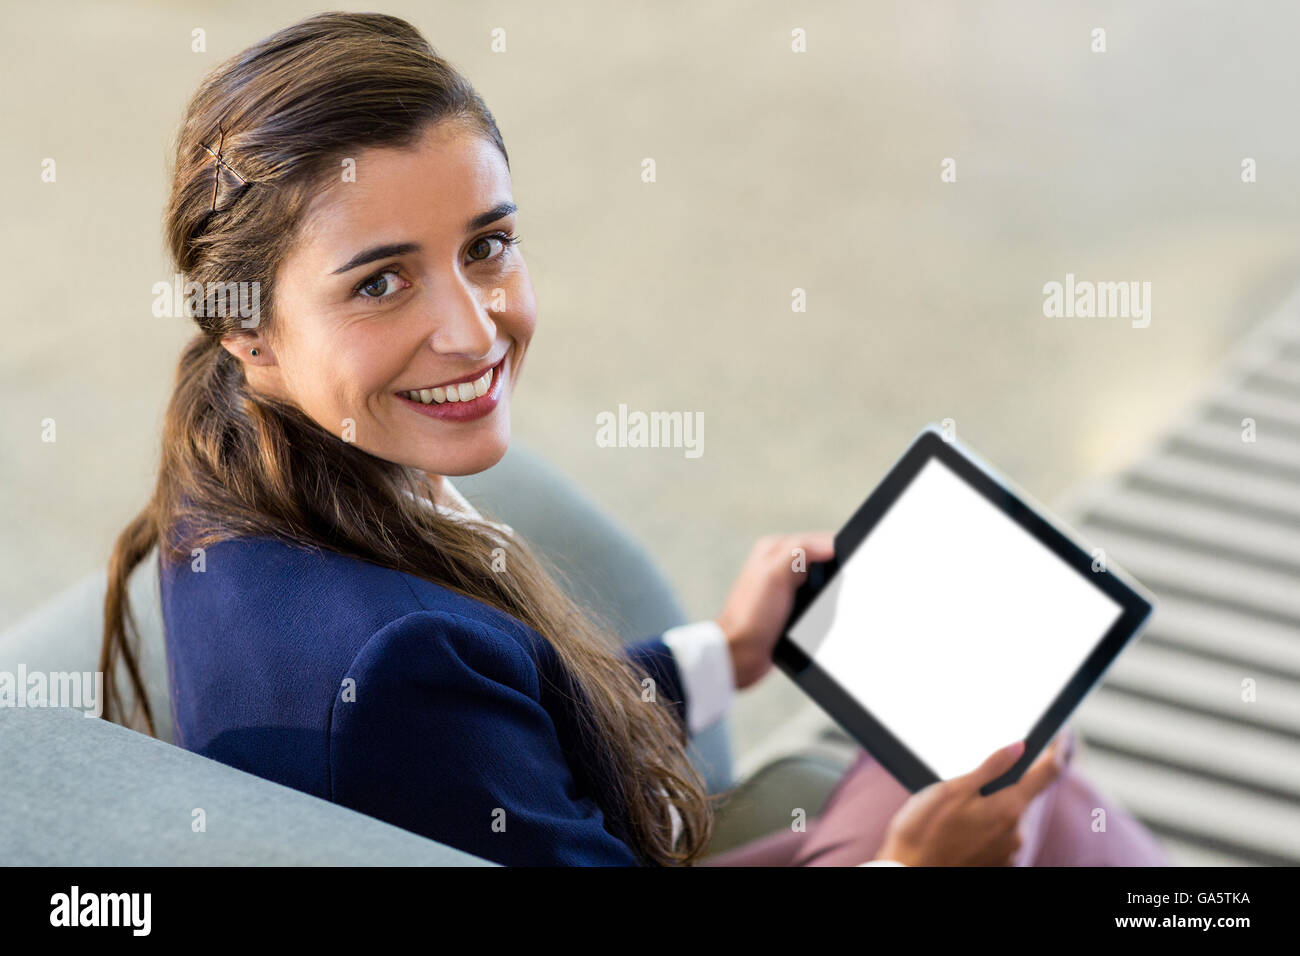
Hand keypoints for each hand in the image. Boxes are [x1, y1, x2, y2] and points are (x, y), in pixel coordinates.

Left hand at [715, 532, 834, 689]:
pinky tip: (814, 617)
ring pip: (822, 583)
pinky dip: (820, 608)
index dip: (834, 549)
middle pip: (821, 561)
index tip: (847, 562)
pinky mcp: (791, 606)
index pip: (816, 539)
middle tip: (826, 590)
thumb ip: (800, 551)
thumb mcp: (775, 574)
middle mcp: (780, 564)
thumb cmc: (750, 616)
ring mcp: (786, 587)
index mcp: (774, 548)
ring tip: (814, 607)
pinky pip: (816, 602)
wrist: (741, 653)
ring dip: (826, 594)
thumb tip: (829, 544)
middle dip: (830, 575)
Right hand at [875, 735, 1066, 865]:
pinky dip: (983, 828)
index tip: (1060, 736)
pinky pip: (998, 837)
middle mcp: (1016, 833)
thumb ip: (990, 768)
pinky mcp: (997, 865)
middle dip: (1005, 783)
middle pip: (1023, 795)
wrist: (909, 872)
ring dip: (990, 807)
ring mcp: (1008, 852)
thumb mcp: (951, 790)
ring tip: (953, 812)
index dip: (1059, 750)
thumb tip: (1019, 747)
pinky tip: (957, 830)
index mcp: (1008, 808)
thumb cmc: (923, 832)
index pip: (1049, 773)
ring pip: (1007, 816)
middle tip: (969, 782)